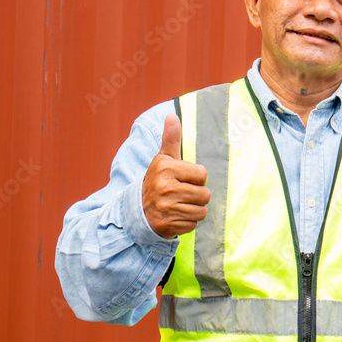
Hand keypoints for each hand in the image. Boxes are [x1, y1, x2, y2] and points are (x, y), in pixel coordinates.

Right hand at [142, 114, 210, 238]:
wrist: (137, 210)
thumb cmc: (157, 181)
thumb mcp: (163, 159)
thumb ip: (171, 139)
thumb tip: (172, 115)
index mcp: (166, 168)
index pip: (203, 174)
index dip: (196, 178)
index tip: (183, 179)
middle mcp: (165, 188)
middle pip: (205, 194)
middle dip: (197, 195)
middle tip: (181, 193)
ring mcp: (166, 208)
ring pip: (202, 210)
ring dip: (194, 209)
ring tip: (179, 204)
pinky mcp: (168, 225)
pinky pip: (194, 224)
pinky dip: (187, 222)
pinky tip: (176, 216)